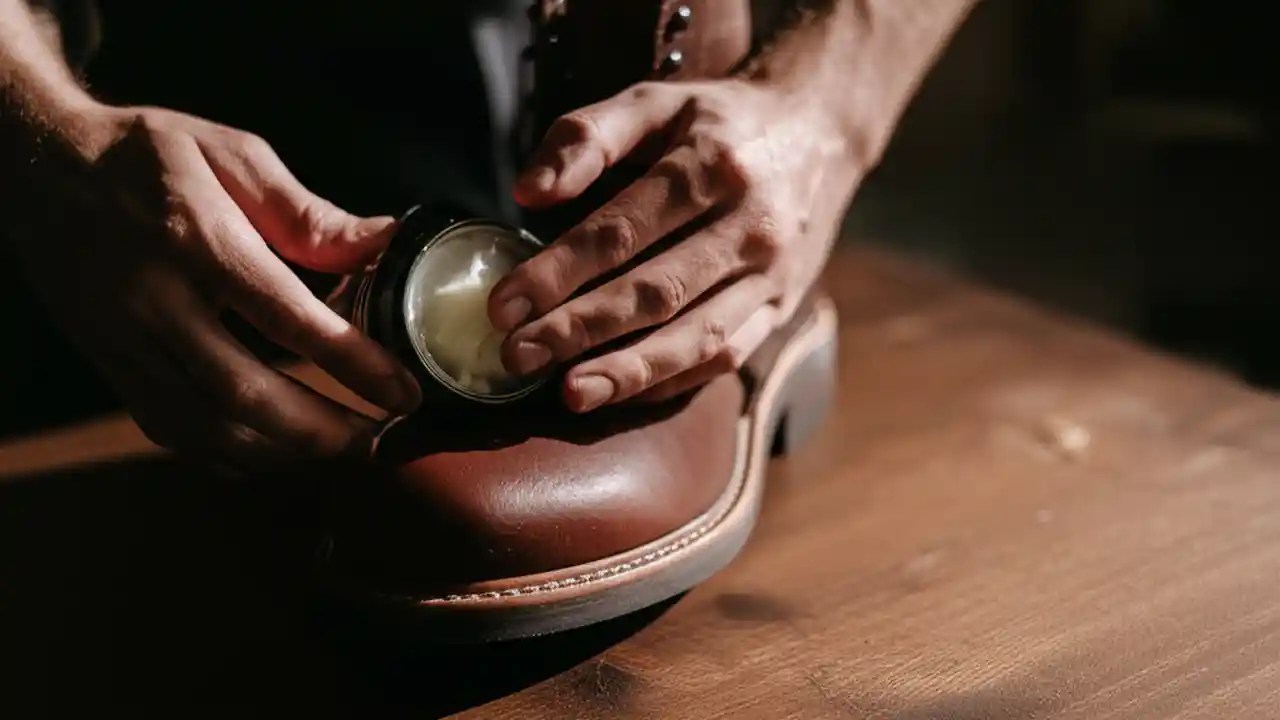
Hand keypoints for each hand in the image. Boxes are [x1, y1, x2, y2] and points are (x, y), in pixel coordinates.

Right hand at [10, 105, 420, 465]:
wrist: (35, 168)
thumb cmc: (145, 155)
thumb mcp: (230, 155)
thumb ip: (307, 212)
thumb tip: (384, 243)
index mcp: (195, 238)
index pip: (285, 316)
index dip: (351, 363)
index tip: (403, 392)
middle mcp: (153, 300)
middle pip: (242, 392)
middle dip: (321, 431)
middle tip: (382, 442)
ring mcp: (123, 342)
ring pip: (205, 426)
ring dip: (282, 452)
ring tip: (343, 450)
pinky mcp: (109, 366)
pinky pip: (172, 431)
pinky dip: (230, 454)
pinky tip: (277, 452)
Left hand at [488, 79, 861, 410]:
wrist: (820, 131)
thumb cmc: (719, 120)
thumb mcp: (655, 102)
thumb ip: (587, 136)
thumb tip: (528, 193)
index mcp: (712, 165)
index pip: (622, 230)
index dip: (559, 271)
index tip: (504, 304)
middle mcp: (749, 225)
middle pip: (656, 291)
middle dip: (580, 329)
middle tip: (518, 355)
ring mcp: (772, 275)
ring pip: (698, 337)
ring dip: (630, 371)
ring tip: (569, 393)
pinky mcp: (782, 308)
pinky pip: (727, 357)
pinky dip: (672, 381)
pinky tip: (621, 393)